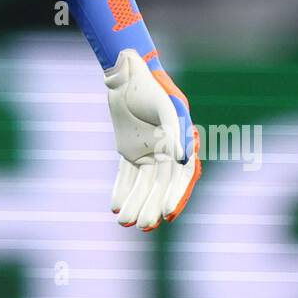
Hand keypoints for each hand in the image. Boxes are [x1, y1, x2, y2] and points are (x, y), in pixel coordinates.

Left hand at [103, 47, 200, 230]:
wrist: (126, 71)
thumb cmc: (149, 84)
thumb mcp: (165, 104)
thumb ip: (176, 129)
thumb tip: (183, 157)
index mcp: (182, 139)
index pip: (182, 174)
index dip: (177, 195)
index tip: (168, 213)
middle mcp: (167, 149)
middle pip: (161, 184)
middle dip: (152, 206)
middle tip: (144, 226)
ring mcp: (148, 150)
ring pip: (142, 183)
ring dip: (135, 203)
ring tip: (125, 223)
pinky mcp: (129, 149)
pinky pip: (126, 174)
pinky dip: (121, 189)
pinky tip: (115, 207)